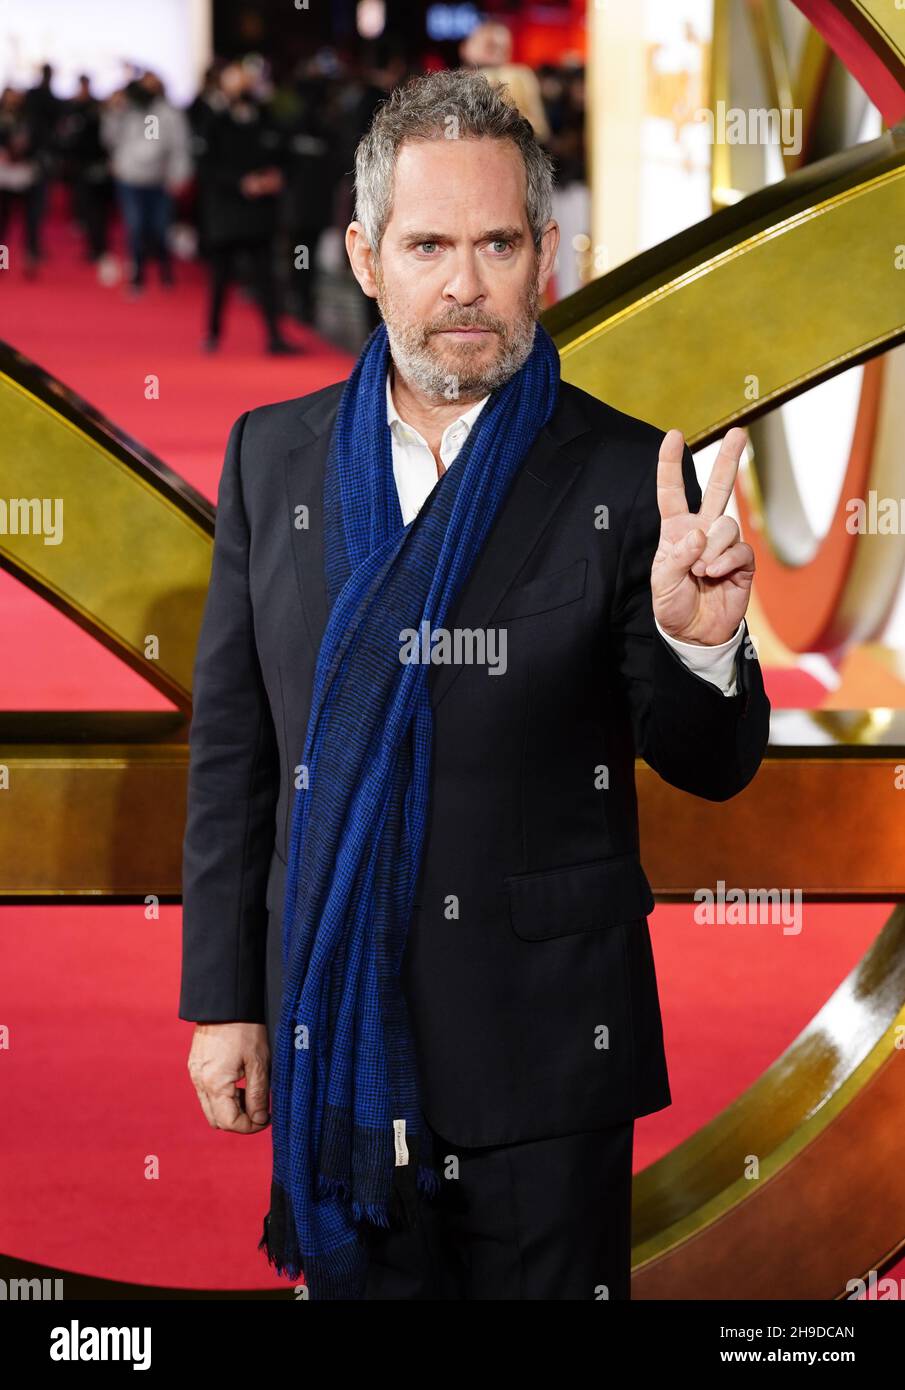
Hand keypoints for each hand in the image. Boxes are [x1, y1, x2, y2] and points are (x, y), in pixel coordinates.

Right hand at [187, 1022, 270, 1132]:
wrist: (225, 1002)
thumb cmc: (245, 1029)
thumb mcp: (259, 1062)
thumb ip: (258, 1095)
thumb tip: (260, 1119)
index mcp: (215, 1084)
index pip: (229, 1123)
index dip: (250, 1127)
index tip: (267, 1118)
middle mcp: (199, 1082)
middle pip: (217, 1120)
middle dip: (239, 1120)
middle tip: (260, 1107)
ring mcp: (195, 1074)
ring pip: (211, 1107)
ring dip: (231, 1108)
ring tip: (250, 1090)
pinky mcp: (195, 1066)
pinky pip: (206, 1092)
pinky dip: (222, 1095)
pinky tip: (238, 1080)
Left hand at [652, 427, 754, 645]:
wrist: (694, 634)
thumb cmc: (673, 605)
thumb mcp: (662, 583)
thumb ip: (676, 558)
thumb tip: (699, 535)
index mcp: (676, 530)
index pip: (672, 492)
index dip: (671, 465)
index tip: (674, 435)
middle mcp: (702, 531)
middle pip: (717, 488)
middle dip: (728, 459)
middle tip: (738, 431)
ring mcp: (724, 546)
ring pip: (727, 524)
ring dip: (713, 547)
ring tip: (701, 572)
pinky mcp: (743, 563)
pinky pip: (740, 549)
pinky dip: (726, 560)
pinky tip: (714, 574)